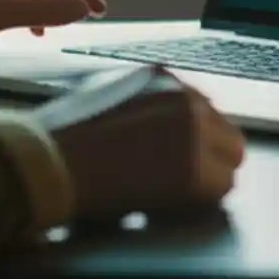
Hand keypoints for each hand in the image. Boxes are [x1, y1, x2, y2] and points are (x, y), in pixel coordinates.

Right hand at [44, 69, 246, 220]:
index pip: (204, 108)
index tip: (183, 154)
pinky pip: (222, 188)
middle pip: (226, 132)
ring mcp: (194, 133)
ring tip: (176, 191)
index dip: (196, 137)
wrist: (48, 163)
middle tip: (188, 178)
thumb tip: (164, 122)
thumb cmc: (63, 136)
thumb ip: (141, 101)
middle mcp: (186, 98)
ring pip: (230, 161)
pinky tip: (175, 201)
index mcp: (163, 77)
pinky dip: (203, 199)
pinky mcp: (194, 170)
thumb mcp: (104, 95)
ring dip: (209, 178)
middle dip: (211, 156)